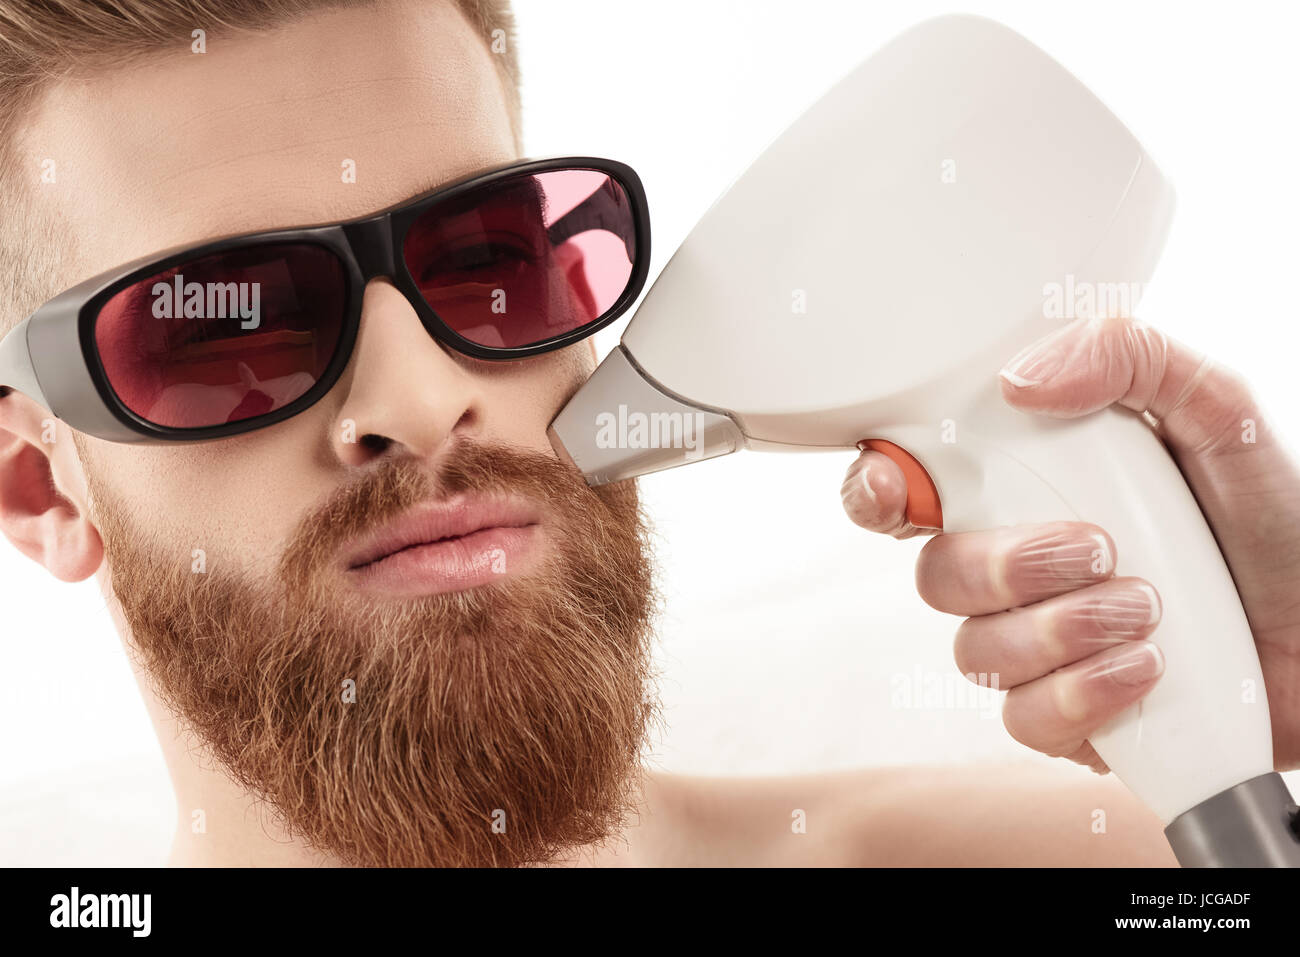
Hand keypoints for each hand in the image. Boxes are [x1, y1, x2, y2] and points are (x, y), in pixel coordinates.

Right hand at [841, 315, 1299, 772]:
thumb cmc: (1273, 522)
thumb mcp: (1219, 411)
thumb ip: (1129, 358)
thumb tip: (1020, 383)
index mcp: (1028, 488)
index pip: (910, 487)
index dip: (876, 488)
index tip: (896, 489)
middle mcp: (1016, 568)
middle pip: (935, 575)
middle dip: (1005, 567)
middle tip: (1096, 549)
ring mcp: (1036, 645)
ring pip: (975, 651)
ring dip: (1061, 632)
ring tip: (1149, 611)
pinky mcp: (1065, 715)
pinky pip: (1024, 719)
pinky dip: (1084, 696)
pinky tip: (1148, 672)